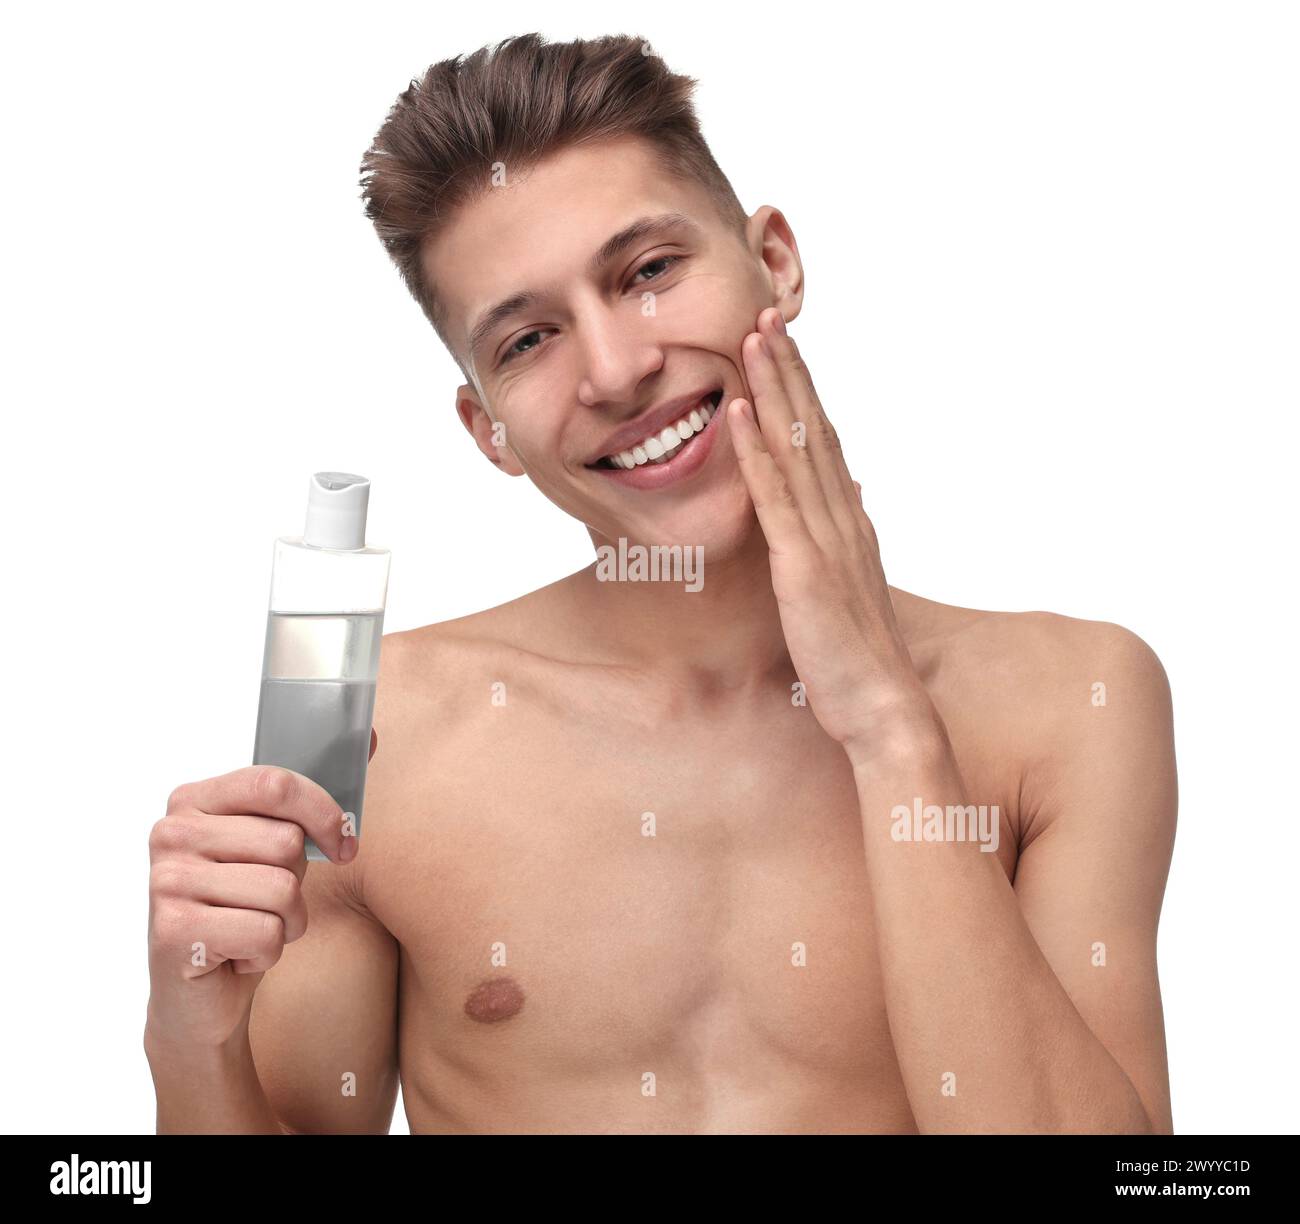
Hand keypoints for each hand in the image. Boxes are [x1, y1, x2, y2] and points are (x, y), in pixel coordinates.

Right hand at [145, 730, 376, 1049]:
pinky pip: (265, 932)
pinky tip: (238, 955)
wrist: (198, 996)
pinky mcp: (173, 931)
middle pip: (285, 841)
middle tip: (269, 903)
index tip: (344, 845)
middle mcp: (172, 833)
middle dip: (297, 883)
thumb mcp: (276, 846)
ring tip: (254, 929)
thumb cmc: (244, 909)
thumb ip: (310, 796)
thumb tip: (368, 737)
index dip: (323, 814)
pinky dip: (267, 951)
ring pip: (281, 890)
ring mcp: (167, 881)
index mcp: (195, 800)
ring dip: (286, 921)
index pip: (275, 783)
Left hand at [729, 307, 932, 756]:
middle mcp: (843, 516)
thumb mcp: (854, 582)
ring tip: (753, 339)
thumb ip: (849, 532)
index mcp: (850, 520)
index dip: (803, 389)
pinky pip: (776, 498)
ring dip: (774, 390)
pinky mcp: (804, 567)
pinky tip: (740, 414)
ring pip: (797, 448)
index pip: (824, 440)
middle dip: (789, 368)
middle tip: (767, 314)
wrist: (883, 706)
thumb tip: (854, 489)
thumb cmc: (861, 654)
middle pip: (813, 427)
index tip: (783, 346)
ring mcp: (826, 538)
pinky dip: (758, 452)